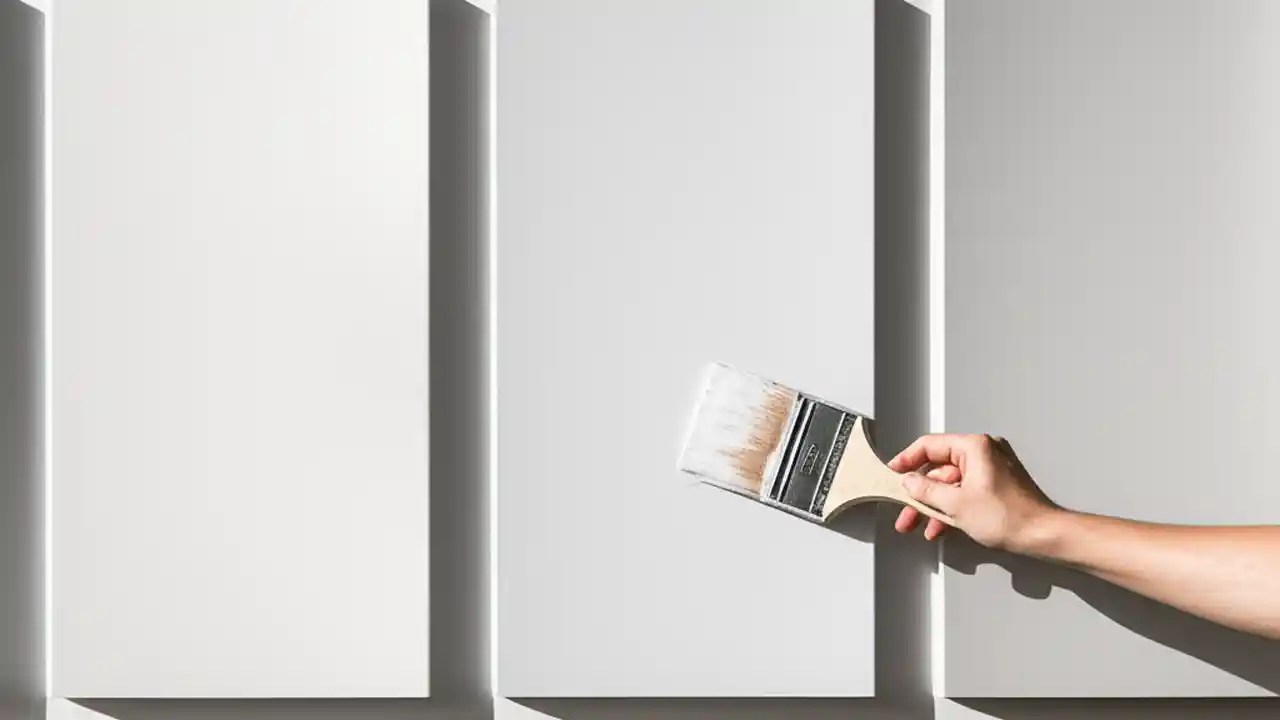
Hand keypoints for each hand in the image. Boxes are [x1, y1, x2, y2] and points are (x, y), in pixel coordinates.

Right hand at [887, 433, 1060, 551]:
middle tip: (903, 507)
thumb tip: (910, 482)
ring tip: (918, 524)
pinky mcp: (995, 485)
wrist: (1042, 535)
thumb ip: (926, 491)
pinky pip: (964, 491)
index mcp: (975, 447)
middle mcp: (984, 452)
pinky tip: (940, 526)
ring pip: (950, 483)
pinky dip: (950, 507)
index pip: (929, 446)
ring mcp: (990, 469)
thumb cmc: (1011, 517)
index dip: (906, 461)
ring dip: (933, 505)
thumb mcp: (956, 505)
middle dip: (919, 493)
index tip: (893, 473)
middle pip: (938, 468)